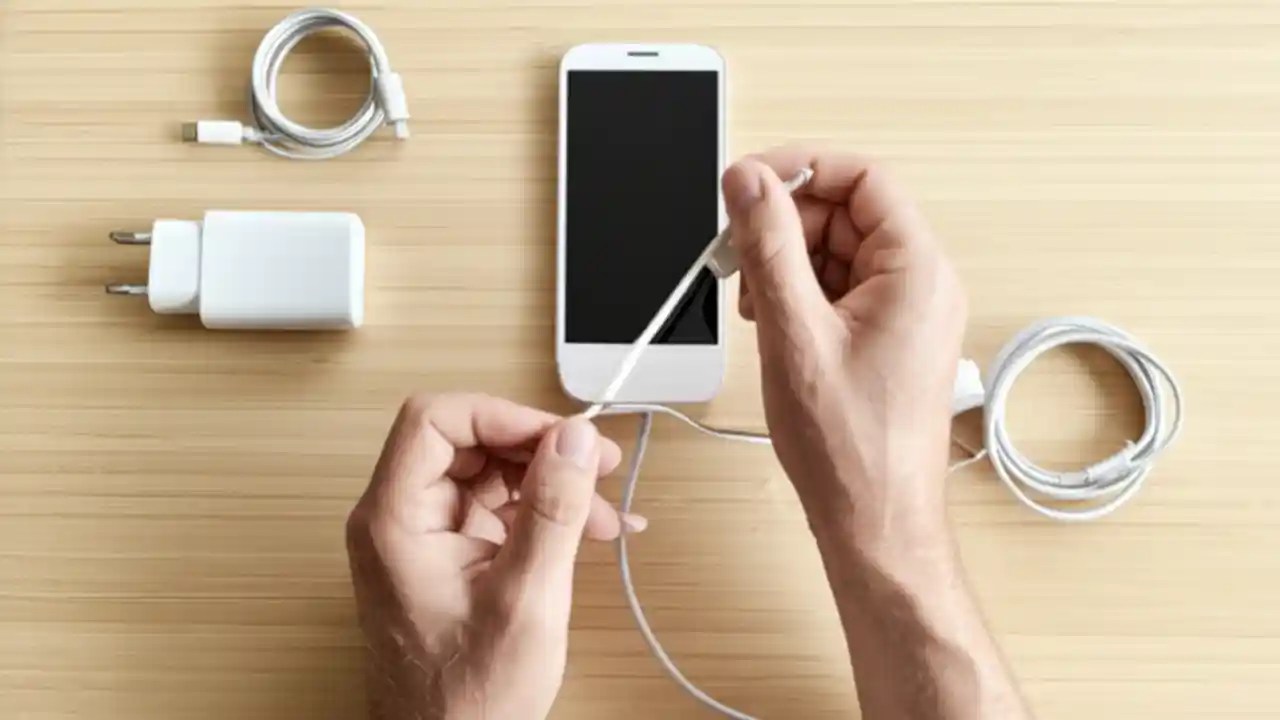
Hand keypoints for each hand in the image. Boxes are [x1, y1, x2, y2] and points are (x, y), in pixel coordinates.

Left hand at [346, 394, 642, 719]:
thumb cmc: (469, 698)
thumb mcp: (525, 600)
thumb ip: (551, 511)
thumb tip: (573, 437)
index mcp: (395, 521)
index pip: (435, 421)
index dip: (501, 415)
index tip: (560, 436)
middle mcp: (399, 520)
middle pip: (465, 441)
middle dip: (537, 447)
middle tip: (598, 464)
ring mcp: (423, 537)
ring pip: (487, 473)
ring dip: (549, 481)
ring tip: (605, 510)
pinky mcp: (447, 556)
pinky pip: (494, 509)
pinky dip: (542, 513)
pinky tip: (588, 530)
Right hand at [722, 147, 965, 550]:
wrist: (874, 521)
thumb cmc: (850, 447)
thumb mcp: (795, 334)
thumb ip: (769, 247)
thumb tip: (747, 181)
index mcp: (917, 271)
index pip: (862, 178)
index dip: (799, 170)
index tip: (746, 184)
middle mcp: (921, 283)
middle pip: (844, 212)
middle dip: (782, 226)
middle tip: (735, 257)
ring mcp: (906, 311)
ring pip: (836, 251)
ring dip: (784, 264)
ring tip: (753, 307)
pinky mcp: (886, 336)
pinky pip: (839, 288)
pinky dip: (798, 294)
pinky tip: (772, 324)